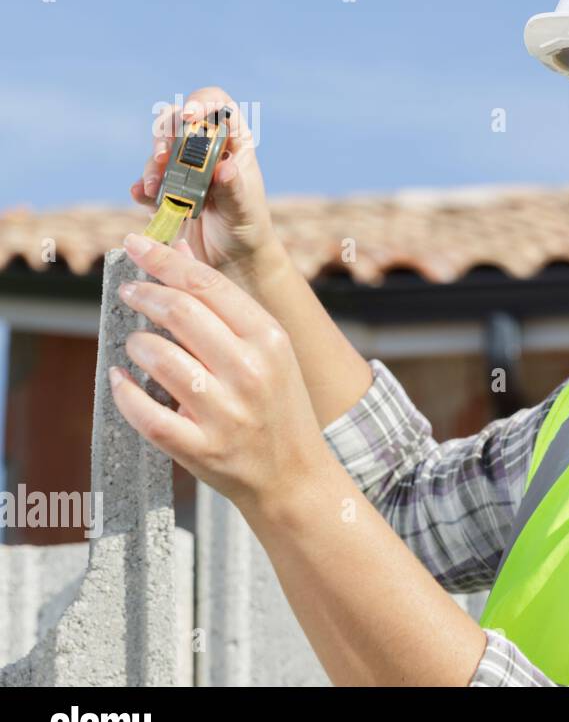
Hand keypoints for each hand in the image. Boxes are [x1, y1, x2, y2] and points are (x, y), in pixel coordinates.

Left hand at [108, 231, 326, 515]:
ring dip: (137, 344)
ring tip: (137, 344)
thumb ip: (226, 305)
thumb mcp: (269, 350)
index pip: (207, 285)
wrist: (295, 476)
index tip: (135, 245)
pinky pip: (146, 414)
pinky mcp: (202, 449)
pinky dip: (125, 392)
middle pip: (180, 312)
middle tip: (130, 291)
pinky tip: (120, 380)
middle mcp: (251, 372)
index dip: (164, 260)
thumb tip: (179, 253)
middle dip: (144, 294)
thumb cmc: (278, 406)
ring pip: (160, 358)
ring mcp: (227, 413)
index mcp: (270, 339)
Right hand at [131, 87, 278, 281]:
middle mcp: (205, 149)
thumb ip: (234, 187)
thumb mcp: (244, 207)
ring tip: (153, 187)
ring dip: (152, 165)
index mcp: (233, 143)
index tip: (190, 117)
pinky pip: (146, 181)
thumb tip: (226, 167)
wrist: (232, 259)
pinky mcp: (165, 190)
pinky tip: (142, 195)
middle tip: (163, 156)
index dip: (202, 103)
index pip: (218, 106)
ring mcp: (182, 168)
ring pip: (159, 150)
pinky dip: (141, 187)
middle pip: (178, 121)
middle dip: (165, 134)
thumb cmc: (247, 226)